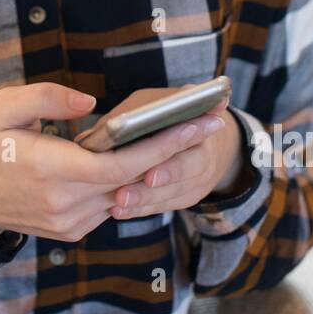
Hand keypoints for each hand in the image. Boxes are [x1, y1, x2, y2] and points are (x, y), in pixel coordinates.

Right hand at [0, 83, 239, 244]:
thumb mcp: (3, 108)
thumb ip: (48, 99)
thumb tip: (92, 105)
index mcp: (49, 170)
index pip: (119, 164)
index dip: (161, 145)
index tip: (195, 122)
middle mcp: (64, 203)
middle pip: (133, 179)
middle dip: (175, 149)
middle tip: (210, 121)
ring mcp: (69, 222)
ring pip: (125, 193)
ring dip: (156, 166)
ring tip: (187, 133)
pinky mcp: (71, 231)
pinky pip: (110, 204)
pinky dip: (128, 182)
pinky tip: (147, 158)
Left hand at [73, 85, 243, 219]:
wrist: (200, 140)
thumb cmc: (167, 116)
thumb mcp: (155, 102)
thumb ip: (138, 111)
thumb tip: (106, 127)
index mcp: (202, 122)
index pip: (193, 134)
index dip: (177, 145)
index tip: (153, 167)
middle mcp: (206, 154)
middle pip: (187, 169)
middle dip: (162, 178)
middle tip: (136, 186)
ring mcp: (199, 179)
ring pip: (173, 193)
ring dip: (145, 199)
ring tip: (119, 201)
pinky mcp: (186, 197)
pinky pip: (164, 206)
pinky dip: (140, 209)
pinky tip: (118, 211)